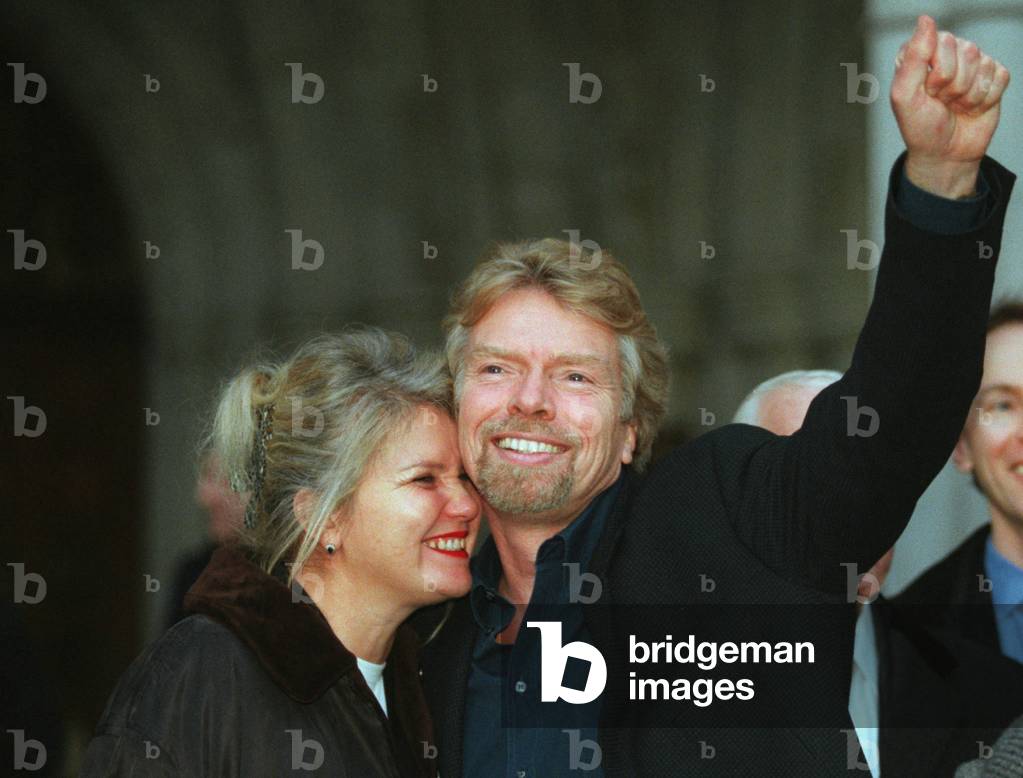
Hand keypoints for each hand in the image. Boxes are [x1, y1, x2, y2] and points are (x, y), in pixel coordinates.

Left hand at [891, 15, 1009, 197]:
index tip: (926, 91)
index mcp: (921, 54)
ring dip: (968, 94)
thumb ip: (913, 56)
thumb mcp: (904, 96)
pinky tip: (971, 108)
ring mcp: (972, 64)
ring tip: (954, 106)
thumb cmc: (920, 127)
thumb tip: (926, 19)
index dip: (935, 72)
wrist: (945, 154)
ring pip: (982, 63)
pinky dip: (984, 99)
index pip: (939, 41)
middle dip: (952, 83)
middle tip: (940, 101)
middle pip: (965, 49)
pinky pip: (999, 77)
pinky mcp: (993, 77)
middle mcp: (946, 54)